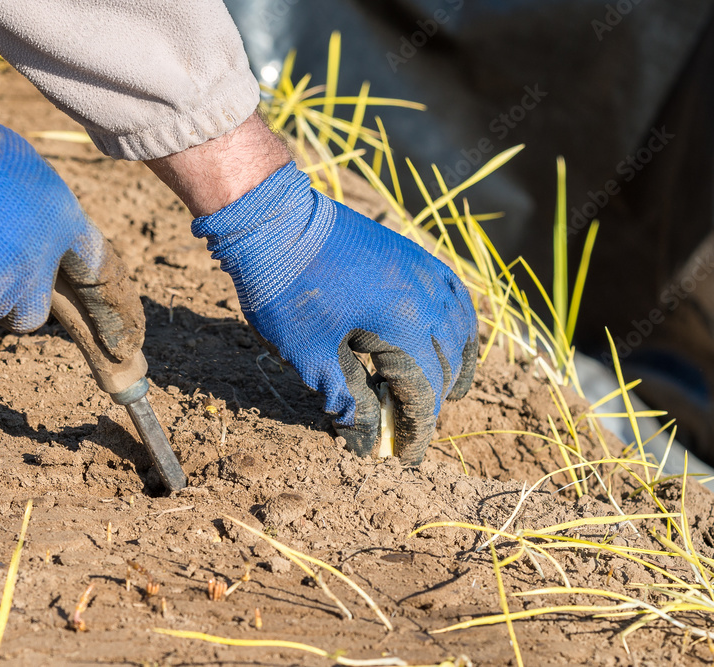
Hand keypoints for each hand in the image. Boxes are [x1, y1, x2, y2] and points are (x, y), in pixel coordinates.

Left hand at [193, 162, 476, 463]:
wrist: (272, 220)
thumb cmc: (286, 291)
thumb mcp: (312, 357)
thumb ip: (348, 398)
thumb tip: (368, 438)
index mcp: (404, 327)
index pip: (423, 392)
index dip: (416, 430)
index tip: (406, 458)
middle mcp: (427, 298)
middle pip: (445, 364)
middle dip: (431, 402)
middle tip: (409, 429)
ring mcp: (424, 272)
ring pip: (460, 329)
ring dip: (455, 365)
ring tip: (447, 391)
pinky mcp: (414, 256)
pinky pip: (453, 296)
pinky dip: (457, 325)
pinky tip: (447, 336)